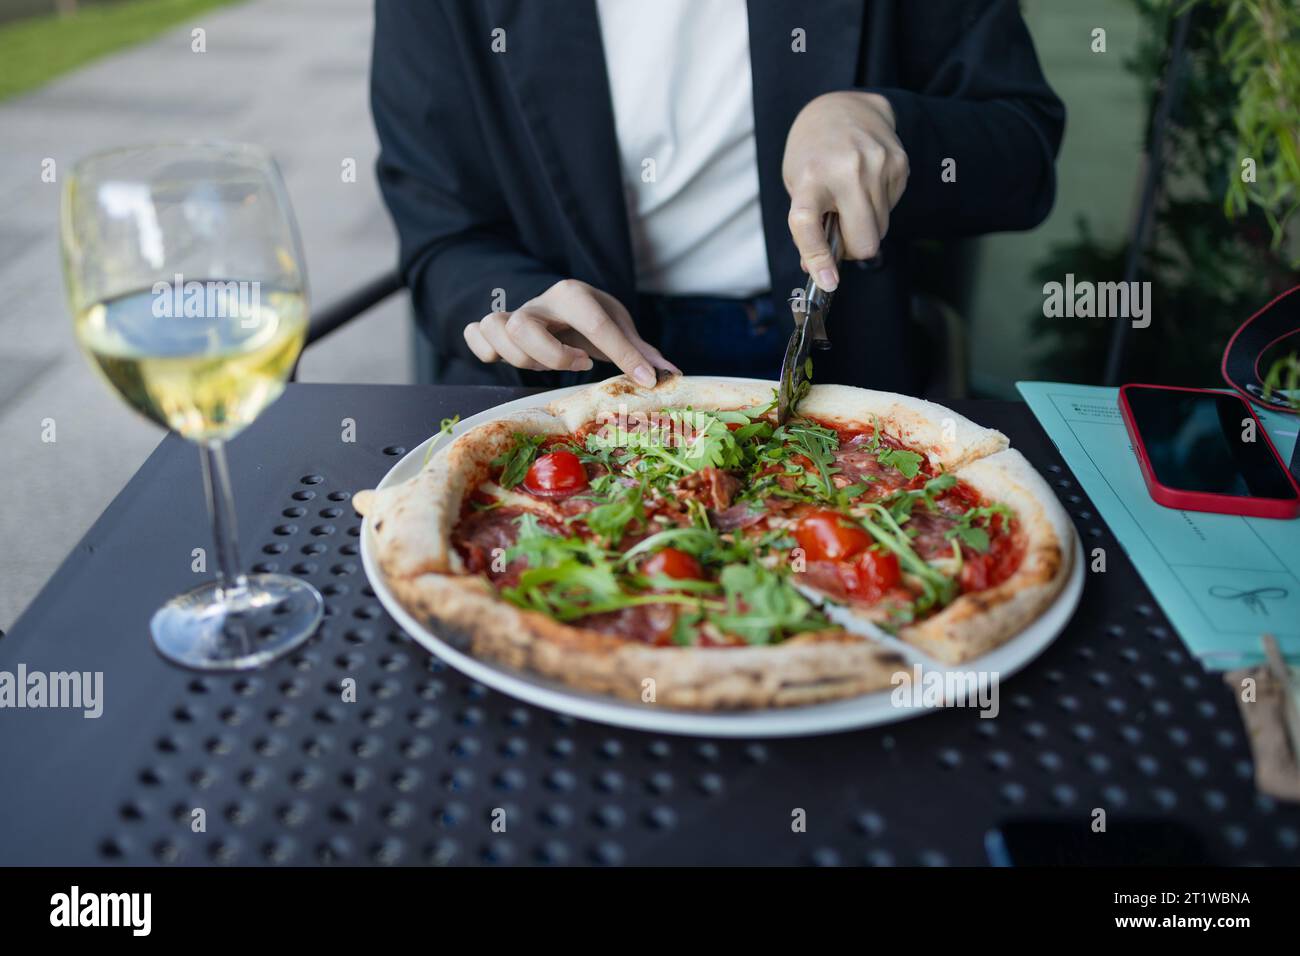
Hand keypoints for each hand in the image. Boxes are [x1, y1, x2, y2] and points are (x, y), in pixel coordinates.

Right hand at [463, 279, 677, 386]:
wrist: (558, 304)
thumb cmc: (589, 318)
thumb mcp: (618, 324)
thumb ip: (640, 350)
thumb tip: (670, 374)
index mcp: (573, 294)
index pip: (596, 324)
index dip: (624, 357)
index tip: (646, 381)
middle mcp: (538, 304)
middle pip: (523, 326)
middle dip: (551, 355)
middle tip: (580, 363)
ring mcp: (512, 316)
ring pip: (496, 332)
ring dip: (523, 358)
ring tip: (548, 364)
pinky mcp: (495, 332)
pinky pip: (474, 336)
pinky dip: (485, 351)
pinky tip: (507, 358)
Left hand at [782, 91, 908, 291]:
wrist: (843, 107)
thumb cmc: (814, 153)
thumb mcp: (797, 185)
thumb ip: (807, 227)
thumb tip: (819, 270)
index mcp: (810, 178)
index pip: (808, 225)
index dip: (818, 257)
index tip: (827, 281)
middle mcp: (846, 171)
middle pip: (865, 241)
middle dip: (854, 250)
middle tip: (842, 234)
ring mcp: (877, 166)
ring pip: (881, 229)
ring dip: (866, 226)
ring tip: (851, 199)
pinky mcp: (899, 164)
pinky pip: (892, 208)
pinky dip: (878, 206)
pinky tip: (866, 183)